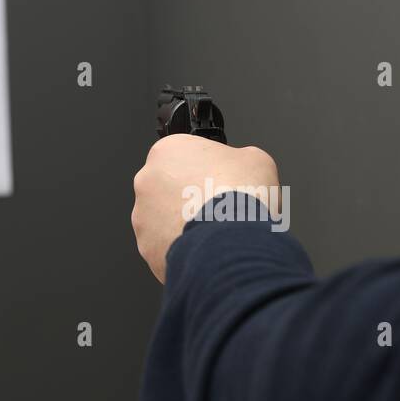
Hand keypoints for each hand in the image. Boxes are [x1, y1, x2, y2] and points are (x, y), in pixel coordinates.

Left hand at [132, 135, 280, 282]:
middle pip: (170, 188)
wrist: (235, 242)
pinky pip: (166, 247)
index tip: (219, 180)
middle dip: (191, 198)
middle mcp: (147, 182)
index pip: (185, 156)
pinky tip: (207, 250)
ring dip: (185, 225)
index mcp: (168, 151)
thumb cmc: (241, 197)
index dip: (207, 170)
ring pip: (165, 221)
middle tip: (219, 208)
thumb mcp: (256, 160)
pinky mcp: (148, 249)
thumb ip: (238, 159)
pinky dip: (184, 249)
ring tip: (215, 233)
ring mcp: (143, 218)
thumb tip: (241, 169)